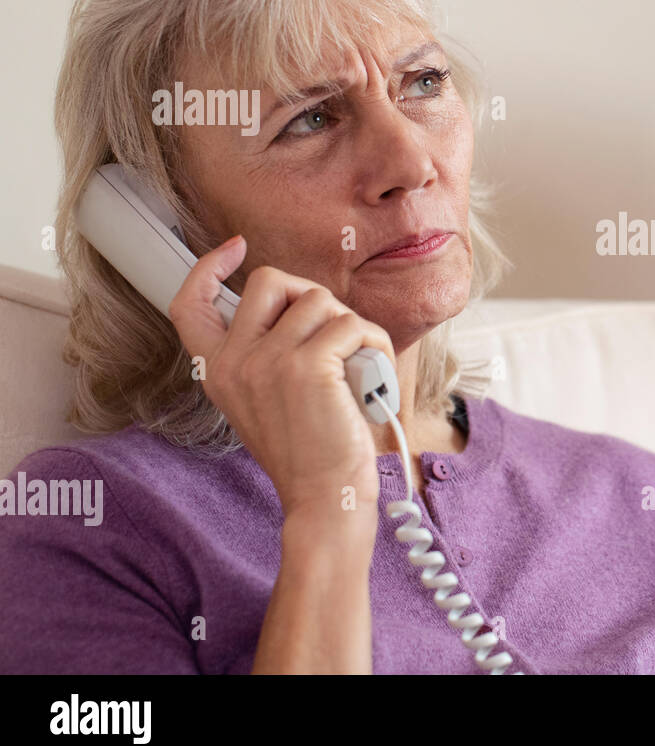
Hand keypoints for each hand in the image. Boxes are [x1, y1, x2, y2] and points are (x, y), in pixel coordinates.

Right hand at [168, 235, 396, 521]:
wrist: (324, 498)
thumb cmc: (310, 451)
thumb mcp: (267, 400)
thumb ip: (266, 354)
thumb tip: (302, 306)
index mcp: (217, 370)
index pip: (188, 304)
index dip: (206, 268)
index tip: (234, 247)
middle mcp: (234, 362)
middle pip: (270, 281)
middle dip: (311, 297)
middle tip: (332, 334)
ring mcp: (268, 362)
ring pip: (321, 301)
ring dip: (351, 326)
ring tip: (359, 364)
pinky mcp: (308, 366)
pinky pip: (352, 325)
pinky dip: (374, 343)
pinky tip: (374, 373)